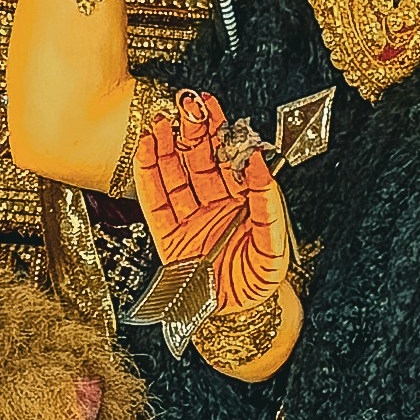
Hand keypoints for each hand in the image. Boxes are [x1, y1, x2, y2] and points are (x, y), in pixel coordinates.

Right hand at [131, 93, 286, 311]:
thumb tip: (259, 164)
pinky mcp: (167, 235)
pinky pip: (154, 201)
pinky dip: (147, 175)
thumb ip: (267, 202)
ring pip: (174, 175)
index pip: (226, 158)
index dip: (217, 131)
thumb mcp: (274, 241)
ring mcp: (188, 218)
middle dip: (190, 132)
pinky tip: (145, 151)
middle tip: (184, 104)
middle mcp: (212, 204)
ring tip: (160, 122)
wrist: (238, 314)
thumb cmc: (260, 279)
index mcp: (239, 201)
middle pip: (198, 160)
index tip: (210, 105)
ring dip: (166, 148)